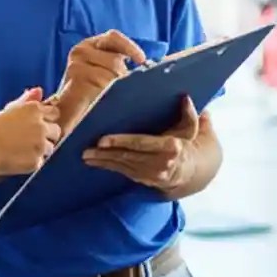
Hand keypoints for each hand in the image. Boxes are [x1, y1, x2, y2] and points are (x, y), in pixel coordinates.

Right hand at [0, 88, 60, 175]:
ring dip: (40, 149)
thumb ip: (26, 101)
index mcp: (34, 110)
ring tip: (21, 151)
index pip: (54, 113)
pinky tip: (17, 159)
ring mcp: (40, 145)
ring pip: (50, 147)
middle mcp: (41, 126)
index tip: (34, 126)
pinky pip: (40, 161)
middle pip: (56, 131)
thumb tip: (39, 91)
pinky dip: (32, 162)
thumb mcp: (8, 110)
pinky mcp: (36, 161)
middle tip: (29, 140)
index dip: (45, 120)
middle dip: (47, 135)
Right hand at [58, 30, 148, 96]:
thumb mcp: (107, 68)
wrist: (68, 109)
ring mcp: (76, 66)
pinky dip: (106, 94)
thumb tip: (151, 63)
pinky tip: (103, 99)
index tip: (142, 61)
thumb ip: (121, 60)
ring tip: (108, 94)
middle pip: (115, 60)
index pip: (113, 36)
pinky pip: (100, 87)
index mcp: (91, 44)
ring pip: (110, 76)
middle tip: (122, 87)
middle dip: (123, 76)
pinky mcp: (74, 82)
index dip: (130, 47)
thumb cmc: (92, 88)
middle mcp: (81, 51)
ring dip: (115, 87)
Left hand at [82, 96, 203, 191]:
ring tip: (86, 155)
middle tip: (88, 149)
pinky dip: (107, 166)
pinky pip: (122, 172)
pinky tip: (93, 161)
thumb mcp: (190, 129)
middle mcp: (160, 162)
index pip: (142, 143)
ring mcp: (150, 173)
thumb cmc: (184, 143)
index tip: (104, 140)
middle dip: (107, 153)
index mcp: (171, 147)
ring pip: (123, 166)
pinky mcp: (142, 179)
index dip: (122, 142)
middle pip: (129, 156)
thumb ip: (189, 113)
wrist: (186, 171)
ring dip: (103, 161)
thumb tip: (186, 97)